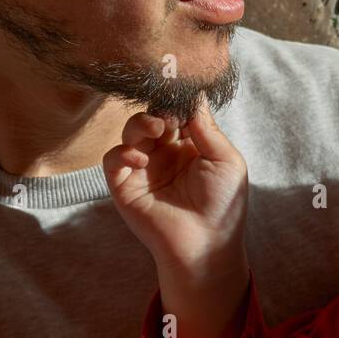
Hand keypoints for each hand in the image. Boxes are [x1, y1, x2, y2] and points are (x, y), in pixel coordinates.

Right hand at [104, 95, 247, 277]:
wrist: (207, 245)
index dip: (177, 101)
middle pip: (152, 116)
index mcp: (191, 145)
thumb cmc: (224, 204)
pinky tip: (141, 159)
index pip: (177, 112)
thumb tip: (196, 94)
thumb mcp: (225, 160)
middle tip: (169, 116)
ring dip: (139, 123)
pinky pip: (113, 159)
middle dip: (159, 109)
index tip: (180, 93)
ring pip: (131, 132)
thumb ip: (207, 127)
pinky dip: (122, 152)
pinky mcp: (125, 186)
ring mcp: (144, 169)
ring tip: (155, 128)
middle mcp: (165, 154)